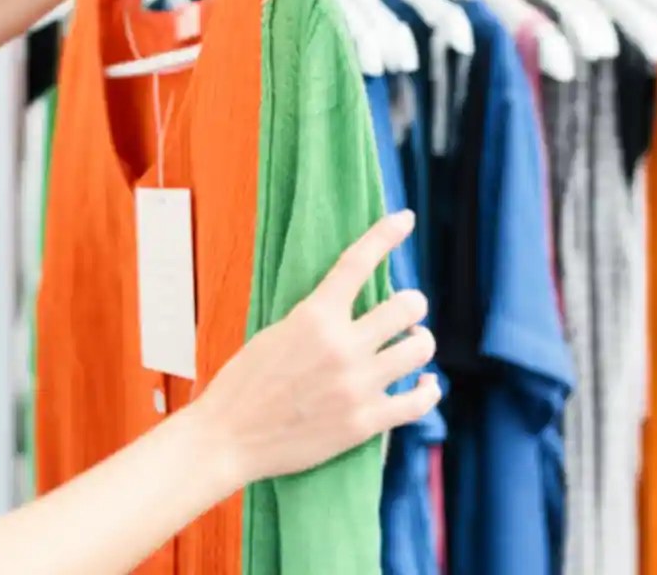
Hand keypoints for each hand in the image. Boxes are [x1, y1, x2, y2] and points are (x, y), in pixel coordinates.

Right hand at [191, 211, 440, 484]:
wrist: (227, 438)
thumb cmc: (243, 385)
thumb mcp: (274, 333)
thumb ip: (314, 318)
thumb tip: (348, 306)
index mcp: (314, 317)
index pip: (357, 263)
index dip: (385, 235)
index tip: (405, 219)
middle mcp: (342, 346)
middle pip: (407, 307)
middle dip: (412, 305)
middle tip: (406, 312)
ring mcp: (357, 385)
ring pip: (420, 349)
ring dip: (420, 342)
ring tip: (413, 344)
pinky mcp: (365, 422)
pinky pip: (418, 402)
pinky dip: (428, 390)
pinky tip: (427, 385)